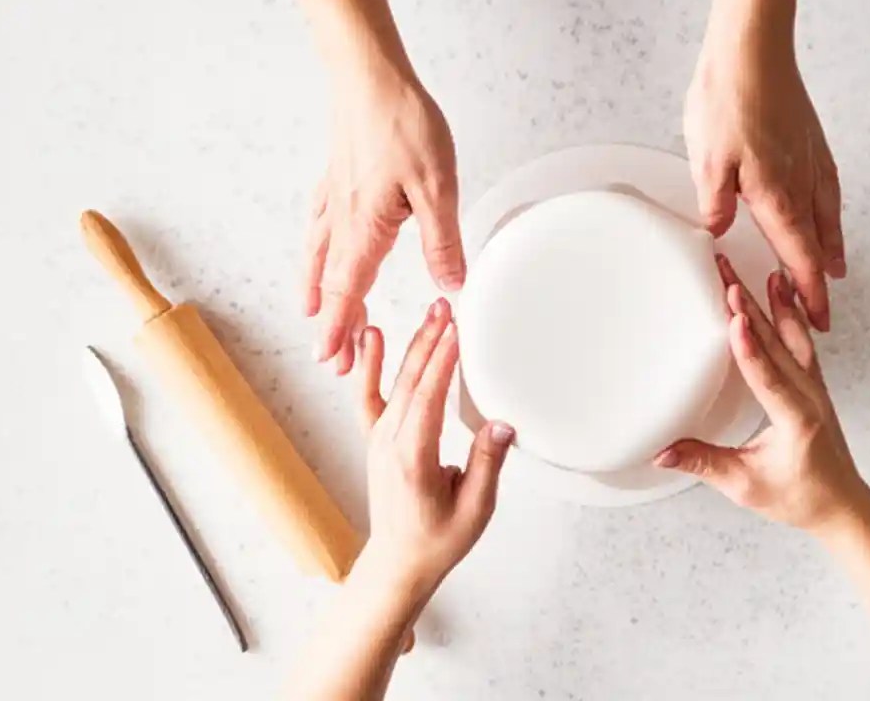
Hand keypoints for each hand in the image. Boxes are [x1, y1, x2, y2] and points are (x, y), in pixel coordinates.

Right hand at [306, 72, 463, 374]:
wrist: (369, 77)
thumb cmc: (401, 123)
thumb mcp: (437, 189)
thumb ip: (442, 242)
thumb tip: (452, 286)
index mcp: (366, 229)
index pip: (350, 291)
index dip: (342, 330)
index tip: (332, 361)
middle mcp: (342, 219)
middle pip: (333, 282)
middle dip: (333, 323)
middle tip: (330, 360)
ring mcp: (334, 198)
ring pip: (321, 256)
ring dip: (319, 289)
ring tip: (312, 313)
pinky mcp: (336, 179)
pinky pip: (319, 228)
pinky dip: (315, 251)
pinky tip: (316, 251)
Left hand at [354, 298, 513, 590]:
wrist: (398, 562)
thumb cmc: (438, 540)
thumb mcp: (475, 509)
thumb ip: (486, 463)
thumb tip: (501, 424)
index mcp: (413, 460)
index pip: (428, 399)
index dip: (443, 362)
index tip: (456, 330)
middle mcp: (389, 444)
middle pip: (411, 382)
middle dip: (430, 340)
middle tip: (446, 307)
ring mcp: (378, 440)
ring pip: (395, 383)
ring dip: (414, 346)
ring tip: (431, 314)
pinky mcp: (376, 440)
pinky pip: (368, 395)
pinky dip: (369, 365)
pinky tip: (373, 336)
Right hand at [655, 256, 863, 532]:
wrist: (841, 505)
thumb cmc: (801, 498)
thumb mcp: (745, 485)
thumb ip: (704, 463)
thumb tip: (663, 453)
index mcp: (796, 420)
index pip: (768, 377)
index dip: (749, 347)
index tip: (734, 316)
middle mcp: (809, 396)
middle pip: (777, 344)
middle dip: (751, 307)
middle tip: (728, 274)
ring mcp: (814, 387)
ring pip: (793, 337)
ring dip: (775, 303)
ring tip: (760, 270)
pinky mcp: (813, 384)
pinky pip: (802, 342)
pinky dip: (791, 315)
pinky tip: (782, 293)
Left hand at [684, 0, 842, 331]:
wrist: (753, 51)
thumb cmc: (728, 100)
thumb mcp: (706, 161)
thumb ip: (715, 204)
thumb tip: (717, 232)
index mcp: (776, 198)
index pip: (800, 260)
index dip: (809, 295)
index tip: (817, 321)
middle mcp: (802, 185)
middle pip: (818, 247)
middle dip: (820, 284)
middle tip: (823, 314)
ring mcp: (812, 163)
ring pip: (827, 219)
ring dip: (830, 250)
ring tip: (835, 271)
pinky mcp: (812, 143)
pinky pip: (828, 190)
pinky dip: (831, 213)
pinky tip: (828, 212)